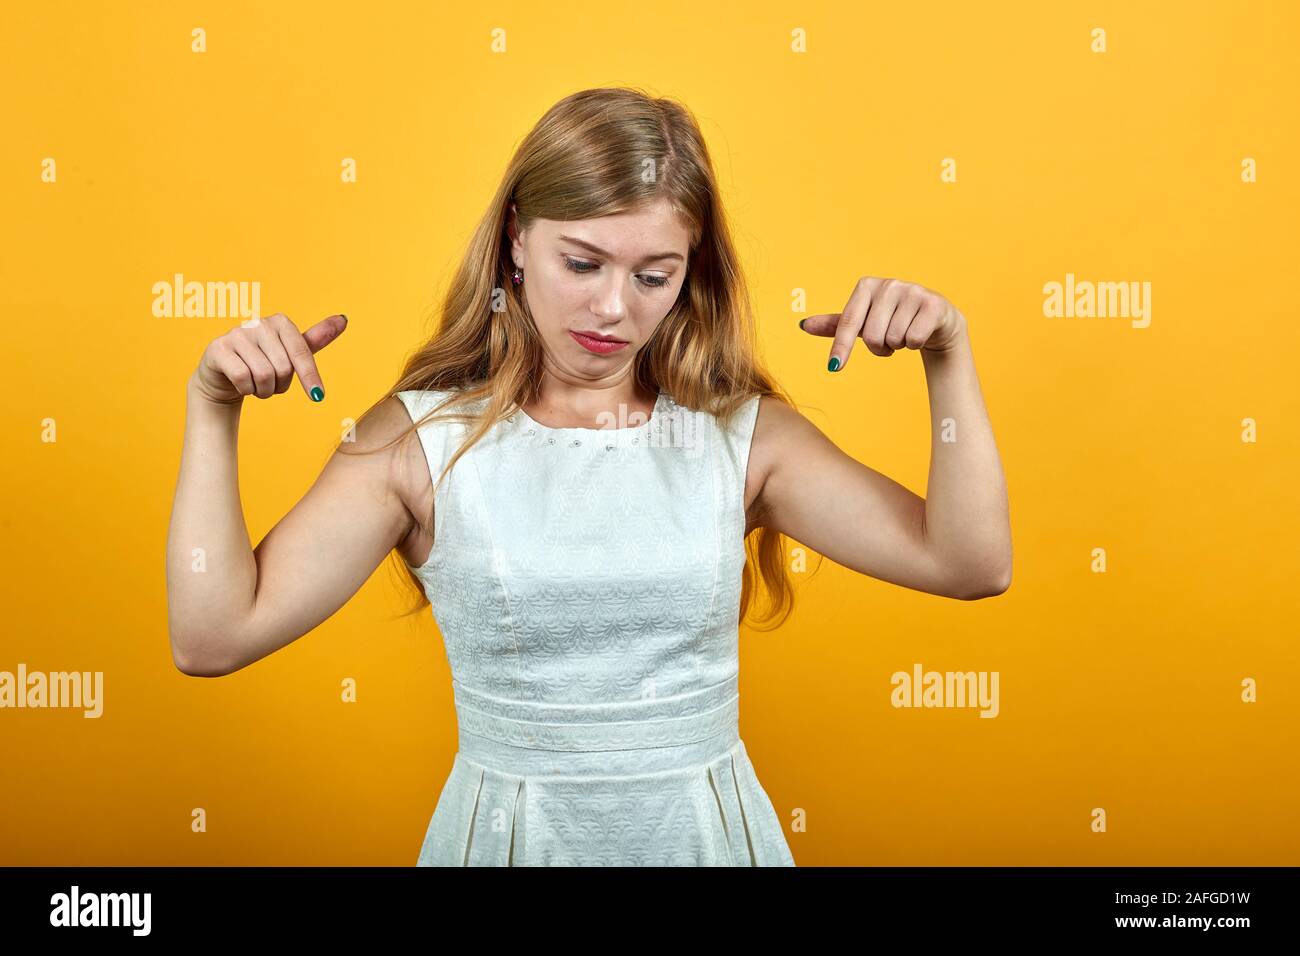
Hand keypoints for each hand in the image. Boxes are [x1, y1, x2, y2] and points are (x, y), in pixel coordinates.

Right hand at [191, 313, 347, 404]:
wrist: (224, 374)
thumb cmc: (263, 362)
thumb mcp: (291, 352)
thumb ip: (316, 338)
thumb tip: (344, 319)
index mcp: (280, 322)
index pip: (302, 352)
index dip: (310, 377)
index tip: (317, 397)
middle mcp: (258, 323)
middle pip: (283, 367)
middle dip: (280, 385)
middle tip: (271, 384)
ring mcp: (236, 334)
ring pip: (264, 375)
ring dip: (264, 390)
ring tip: (257, 385)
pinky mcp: (219, 348)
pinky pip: (244, 378)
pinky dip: (247, 389)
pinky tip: (242, 384)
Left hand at [799, 277, 964, 370]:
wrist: (934, 318)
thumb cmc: (892, 319)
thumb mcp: (863, 322)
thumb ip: (835, 324)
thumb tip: (803, 325)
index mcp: (866, 286)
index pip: (848, 322)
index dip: (841, 347)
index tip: (834, 367)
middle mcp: (889, 284)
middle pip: (871, 336)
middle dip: (879, 347)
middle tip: (888, 340)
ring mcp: (912, 291)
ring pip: (893, 339)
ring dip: (897, 346)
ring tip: (904, 334)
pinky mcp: (932, 304)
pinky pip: (913, 339)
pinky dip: (915, 344)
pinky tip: (919, 332)